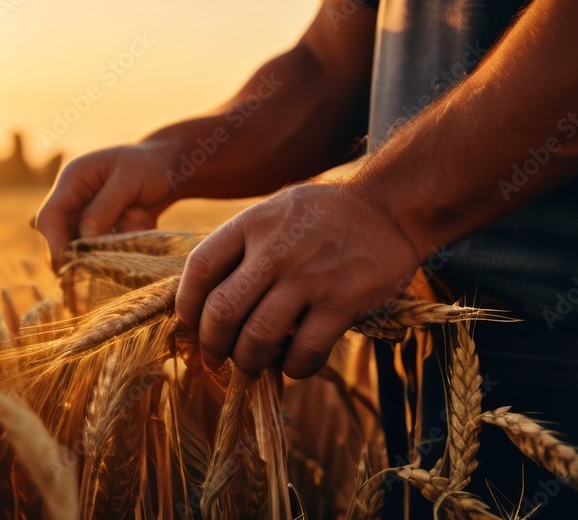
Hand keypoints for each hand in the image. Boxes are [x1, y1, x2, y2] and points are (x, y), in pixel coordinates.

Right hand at [34, 144, 176, 269]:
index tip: (73, 263)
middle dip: (84, 251)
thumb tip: (86, 237)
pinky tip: (143, 221)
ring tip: (140, 217)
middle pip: (59, 238)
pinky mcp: (102, 230)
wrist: (168, 166)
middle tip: (111, 256)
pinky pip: (105, 249)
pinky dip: (125, 243)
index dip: (56, 242)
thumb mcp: (128, 180)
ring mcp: (87, 217)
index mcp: (72, 181)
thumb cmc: (149, 165)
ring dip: (113, 244)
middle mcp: (73, 201)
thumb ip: (106, 207)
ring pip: (85, 248)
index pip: (49, 217)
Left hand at [174, 182, 419, 377]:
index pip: (199, 270)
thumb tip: (206, 299)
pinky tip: (293, 363)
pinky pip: (304, 352)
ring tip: (252, 364)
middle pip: (221, 312)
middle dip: (212, 346)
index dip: (186, 305)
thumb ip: (242, 246)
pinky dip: (293, 368)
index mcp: (252, 224)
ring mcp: (309, 278)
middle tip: (217, 358)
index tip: (192, 323)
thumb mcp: (274, 211)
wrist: (391, 209)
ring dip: (248, 363)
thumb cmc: (325, 215)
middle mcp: (275, 250)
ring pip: (257, 339)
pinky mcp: (342, 303)